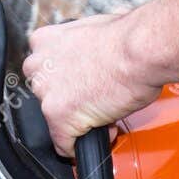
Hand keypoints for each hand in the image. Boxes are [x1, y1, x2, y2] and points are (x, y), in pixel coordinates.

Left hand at [23, 12, 163, 156]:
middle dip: (73, 101)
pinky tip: (101, 133)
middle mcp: (39, 67)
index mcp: (45, 41)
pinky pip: (64, 144)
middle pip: (48, 95)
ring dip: (79, 122)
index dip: (69, 81)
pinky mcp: (59, 118)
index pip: (46, 70)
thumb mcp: (93, 32)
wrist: (139, 50)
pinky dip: (80, 146)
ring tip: (106, 114)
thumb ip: (81, 48)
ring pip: (56, 119)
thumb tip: (92, 58)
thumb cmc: (127, 39)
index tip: (85, 85)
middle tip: (99, 100)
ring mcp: (47, 93)